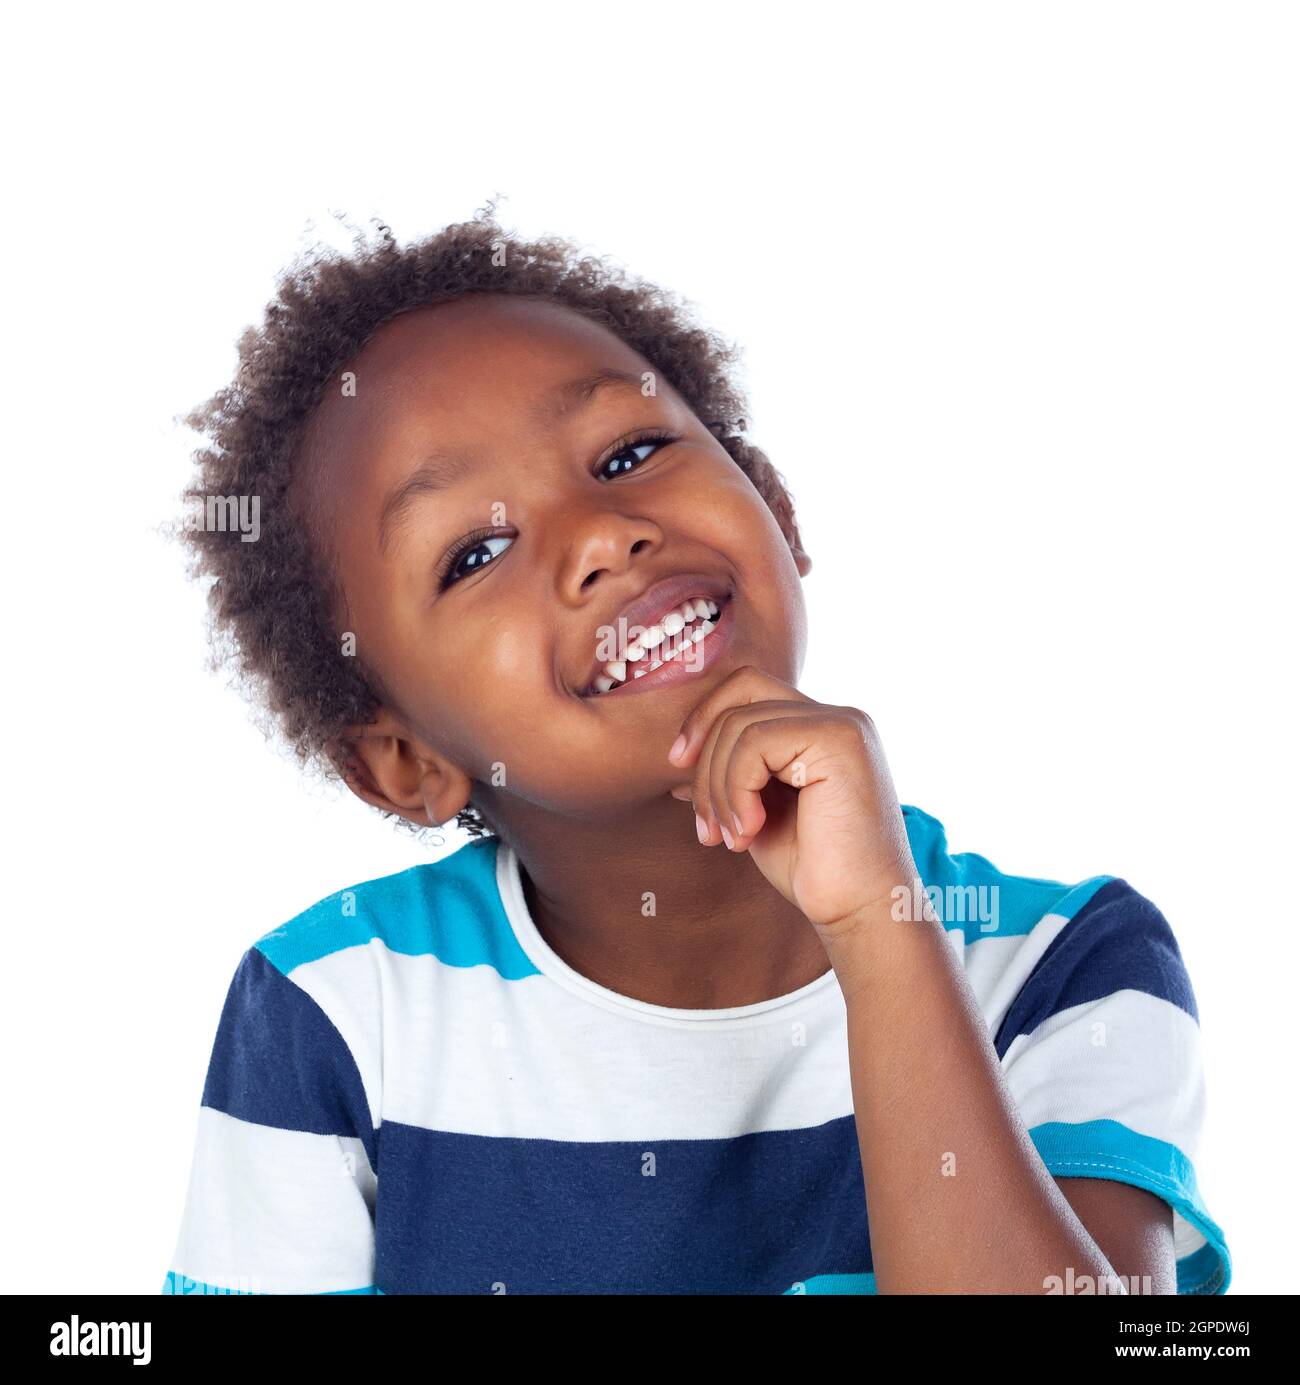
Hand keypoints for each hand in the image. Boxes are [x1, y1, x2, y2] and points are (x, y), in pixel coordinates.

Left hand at [666, 665, 917, 941]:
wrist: (860, 911)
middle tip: (704, 823)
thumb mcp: (756, 809)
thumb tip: (679, 754)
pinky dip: (736, 789)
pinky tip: (750, 831)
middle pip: (740, 694)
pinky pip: (755, 743)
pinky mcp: (839, 740)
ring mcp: (842, 724)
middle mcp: (837, 716)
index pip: (747, 689)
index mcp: (820, 728)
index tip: (677, 778)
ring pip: (741, 723)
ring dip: (717, 787)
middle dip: (704, 758)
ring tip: (728, 838)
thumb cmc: (812, 868)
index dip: (703, 722)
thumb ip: (730, 773)